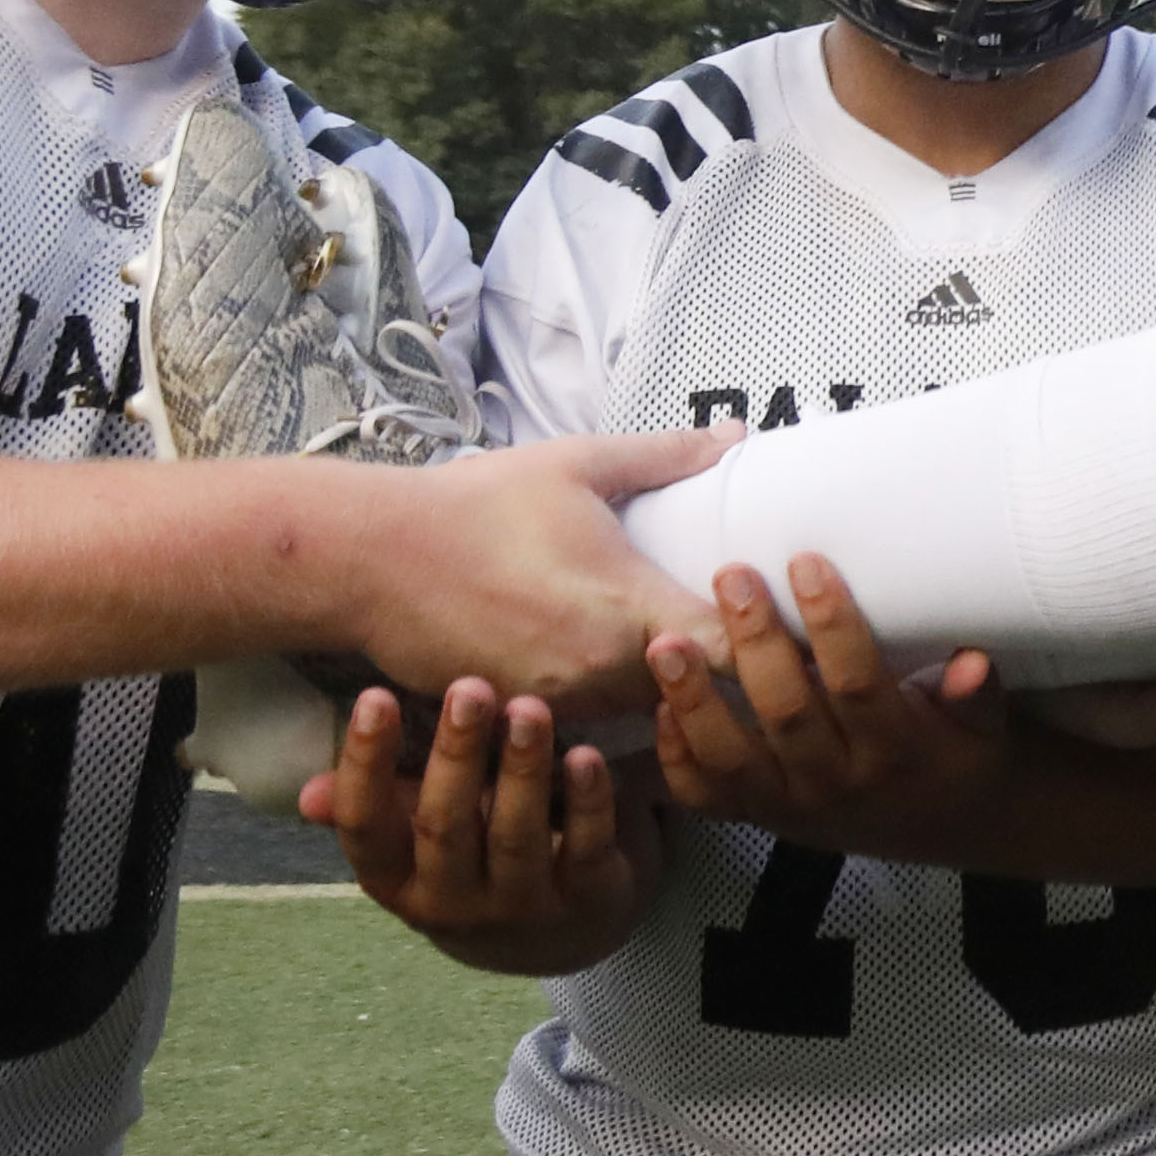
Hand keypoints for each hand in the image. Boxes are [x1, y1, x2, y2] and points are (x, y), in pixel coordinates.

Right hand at [302, 676, 661, 976]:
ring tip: (529, 710)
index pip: (366, 829)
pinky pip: (587, 849)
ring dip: (523, 770)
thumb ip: (378, 805)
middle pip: (445, 829)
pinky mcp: (588, 900)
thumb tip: (308, 795)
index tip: (375, 695)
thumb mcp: (417, 843)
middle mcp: (452, 904)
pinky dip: (587, 803)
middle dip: (456, 756)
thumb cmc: (472, 858)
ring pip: (517, 838)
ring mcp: (522, 909)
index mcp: (396, 882)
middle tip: (469, 688)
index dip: (365, 766)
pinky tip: (587, 756)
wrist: (559, 933)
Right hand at [344, 428, 734, 718]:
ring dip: (660, 689)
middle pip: (695, 693)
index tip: (784, 628)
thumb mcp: (576, 465)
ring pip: (642, 711)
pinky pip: (587, 722)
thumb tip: (736, 432)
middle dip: (716, 672)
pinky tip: (601, 669)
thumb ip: (665, 455)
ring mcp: (563, 703)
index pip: (734, 651)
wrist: (372, 559)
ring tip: (674, 655)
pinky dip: (604, 703)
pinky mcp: (525, 717)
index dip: (768, 645)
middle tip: (739, 645)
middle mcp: (605, 671)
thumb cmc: (475, 506)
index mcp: (631, 608)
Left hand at [646, 557, 1012, 847]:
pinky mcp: (760, 817)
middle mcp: (838, 784)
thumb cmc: (959, 753)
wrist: (943, 823)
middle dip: (755, 642)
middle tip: (731, 576)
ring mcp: (792, 806)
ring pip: (732, 759)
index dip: (832, 625)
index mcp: (895, 753)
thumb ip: (976, 695)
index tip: (806, 564)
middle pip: (787, 713)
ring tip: (665, 644)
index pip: (857, 685)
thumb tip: (973, 661)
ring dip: (694, 701)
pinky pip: (707, 797)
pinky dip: (677, 757)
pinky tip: (658, 709)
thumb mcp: (983, 727)